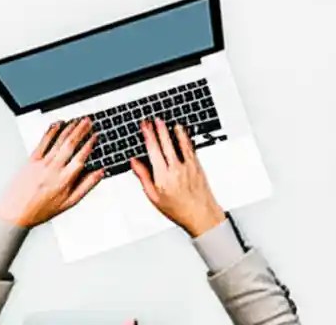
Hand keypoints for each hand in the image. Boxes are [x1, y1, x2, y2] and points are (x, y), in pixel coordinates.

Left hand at [0, 118, 103, 227]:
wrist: (15, 212)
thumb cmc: (40, 210)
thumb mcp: (69, 203)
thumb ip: (86, 186)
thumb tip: (100, 173)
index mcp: (65, 180)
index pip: (81, 157)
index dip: (90, 145)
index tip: (95, 136)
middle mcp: (54, 169)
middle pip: (71, 144)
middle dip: (81, 130)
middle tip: (88, 122)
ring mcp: (42, 163)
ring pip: (58, 140)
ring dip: (69, 128)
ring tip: (77, 120)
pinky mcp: (31, 160)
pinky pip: (43, 141)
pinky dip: (51, 131)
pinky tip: (57, 124)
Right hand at [129, 119, 224, 236]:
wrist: (201, 216)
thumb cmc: (178, 209)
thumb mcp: (154, 197)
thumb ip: (143, 177)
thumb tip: (134, 162)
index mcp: (162, 177)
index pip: (153, 150)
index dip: (148, 135)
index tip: (144, 126)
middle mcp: (176, 169)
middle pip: (165, 144)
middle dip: (158, 129)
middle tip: (153, 120)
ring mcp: (188, 166)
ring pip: (179, 143)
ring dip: (171, 131)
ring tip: (166, 122)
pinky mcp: (197, 166)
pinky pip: (190, 148)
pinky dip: (185, 138)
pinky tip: (182, 132)